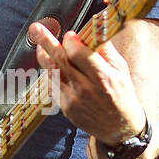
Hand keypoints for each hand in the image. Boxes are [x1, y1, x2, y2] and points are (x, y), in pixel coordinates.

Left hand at [30, 24, 146, 144]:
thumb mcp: (121, 70)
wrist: (120, 129)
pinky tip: (50, 65)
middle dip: (46, 41)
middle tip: (35, 28)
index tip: (70, 35)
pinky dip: (50, 73)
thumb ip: (106, 51)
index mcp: (102, 77)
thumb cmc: (123, 96)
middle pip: (60, 60)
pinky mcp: (66, 109)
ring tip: (39, 45)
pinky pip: (53, 86)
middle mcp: (85, 89)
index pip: (78, 53)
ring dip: (44, 57)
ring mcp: (73, 100)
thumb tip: (93, 31)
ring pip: (52, 73)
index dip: (70, 41)